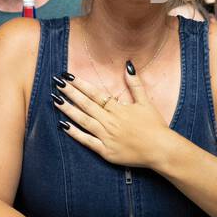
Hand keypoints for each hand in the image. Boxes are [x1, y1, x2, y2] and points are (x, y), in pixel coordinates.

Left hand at [53, 65, 172, 169]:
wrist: (161, 150)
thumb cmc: (155, 125)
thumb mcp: (146, 102)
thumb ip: (135, 84)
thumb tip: (128, 65)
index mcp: (119, 109)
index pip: (96, 94)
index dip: (81, 84)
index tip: (68, 76)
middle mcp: (110, 121)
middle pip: (86, 105)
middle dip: (70, 93)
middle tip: (56, 83)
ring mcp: (107, 137)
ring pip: (84, 121)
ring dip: (69, 110)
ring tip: (56, 101)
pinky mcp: (106, 151)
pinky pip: (87, 141)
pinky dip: (75, 133)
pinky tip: (63, 126)